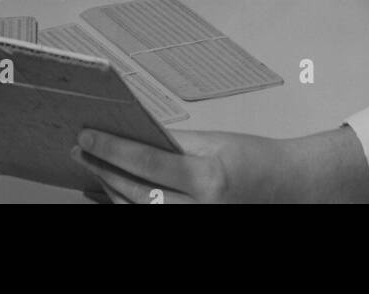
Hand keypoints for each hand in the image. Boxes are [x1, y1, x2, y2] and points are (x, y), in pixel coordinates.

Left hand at [73, 126, 368, 204]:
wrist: (289, 191)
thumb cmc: (256, 161)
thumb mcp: (217, 142)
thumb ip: (175, 143)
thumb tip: (135, 137)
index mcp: (208, 180)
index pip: (147, 164)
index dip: (112, 149)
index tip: (87, 136)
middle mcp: (200, 212)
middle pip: (136, 192)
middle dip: (103, 169)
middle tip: (79, 150)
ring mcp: (195, 227)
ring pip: (138, 212)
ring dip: (109, 190)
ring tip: (89, 169)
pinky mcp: (192, 233)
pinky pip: (150, 221)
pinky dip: (127, 207)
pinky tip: (108, 193)